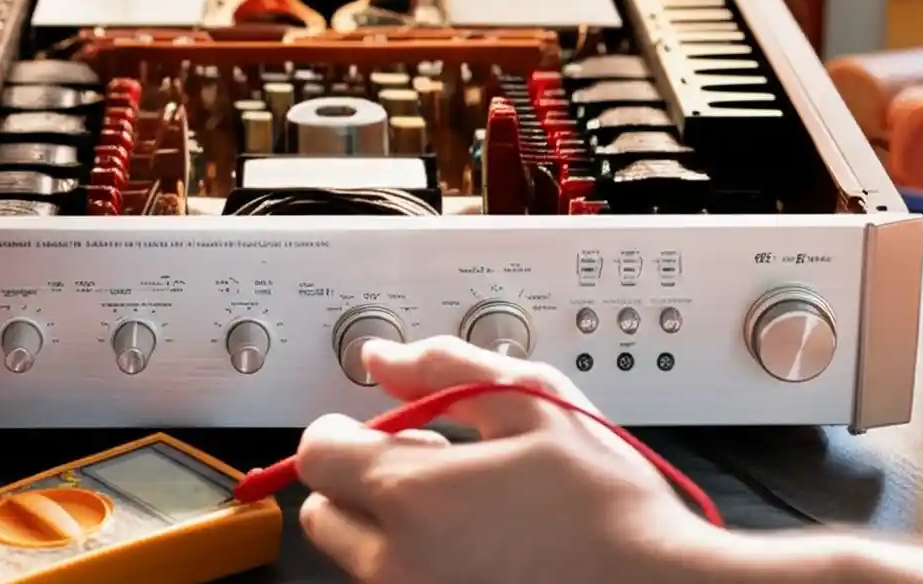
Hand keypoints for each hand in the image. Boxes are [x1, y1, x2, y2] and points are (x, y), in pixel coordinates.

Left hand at [295, 336, 720, 583]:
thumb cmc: (606, 505)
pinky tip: (478, 548)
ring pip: (359, 554)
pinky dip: (418, 564)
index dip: (346, 430)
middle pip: (324, 510)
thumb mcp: (533, 403)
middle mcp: (397, 564)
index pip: (315, 453)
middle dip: (361, 481)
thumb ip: (443, 368)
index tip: (389, 429)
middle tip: (431, 468)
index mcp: (411, 496)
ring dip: (389, 526)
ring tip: (466, 510)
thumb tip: (383, 358)